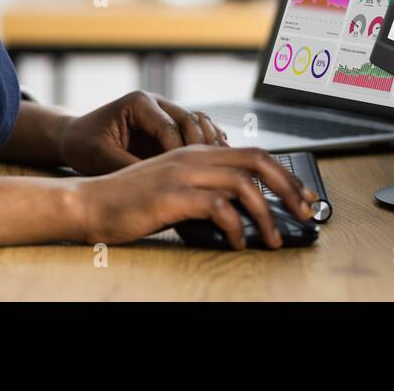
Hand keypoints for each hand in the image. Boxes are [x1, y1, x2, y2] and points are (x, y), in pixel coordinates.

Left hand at [58, 90, 228, 174]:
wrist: (74, 137)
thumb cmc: (83, 146)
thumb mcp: (101, 158)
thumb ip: (129, 167)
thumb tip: (158, 185)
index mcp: (139, 102)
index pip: (170, 126)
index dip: (179, 154)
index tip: (184, 179)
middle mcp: (156, 102)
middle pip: (191, 120)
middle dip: (201, 148)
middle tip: (208, 175)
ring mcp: (165, 112)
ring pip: (199, 123)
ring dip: (209, 145)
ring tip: (218, 170)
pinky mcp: (169, 126)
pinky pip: (196, 132)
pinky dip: (207, 146)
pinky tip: (215, 166)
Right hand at [69, 145, 319, 248]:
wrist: (89, 203)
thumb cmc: (130, 201)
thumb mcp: (174, 188)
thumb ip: (204, 189)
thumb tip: (243, 211)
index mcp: (197, 152)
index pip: (254, 153)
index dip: (285, 173)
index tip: (303, 196)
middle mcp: (193, 157)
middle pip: (257, 162)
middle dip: (288, 188)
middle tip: (304, 213)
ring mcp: (182, 174)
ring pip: (243, 185)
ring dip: (266, 215)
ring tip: (272, 239)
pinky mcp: (171, 196)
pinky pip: (218, 206)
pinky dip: (235, 226)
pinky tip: (237, 242)